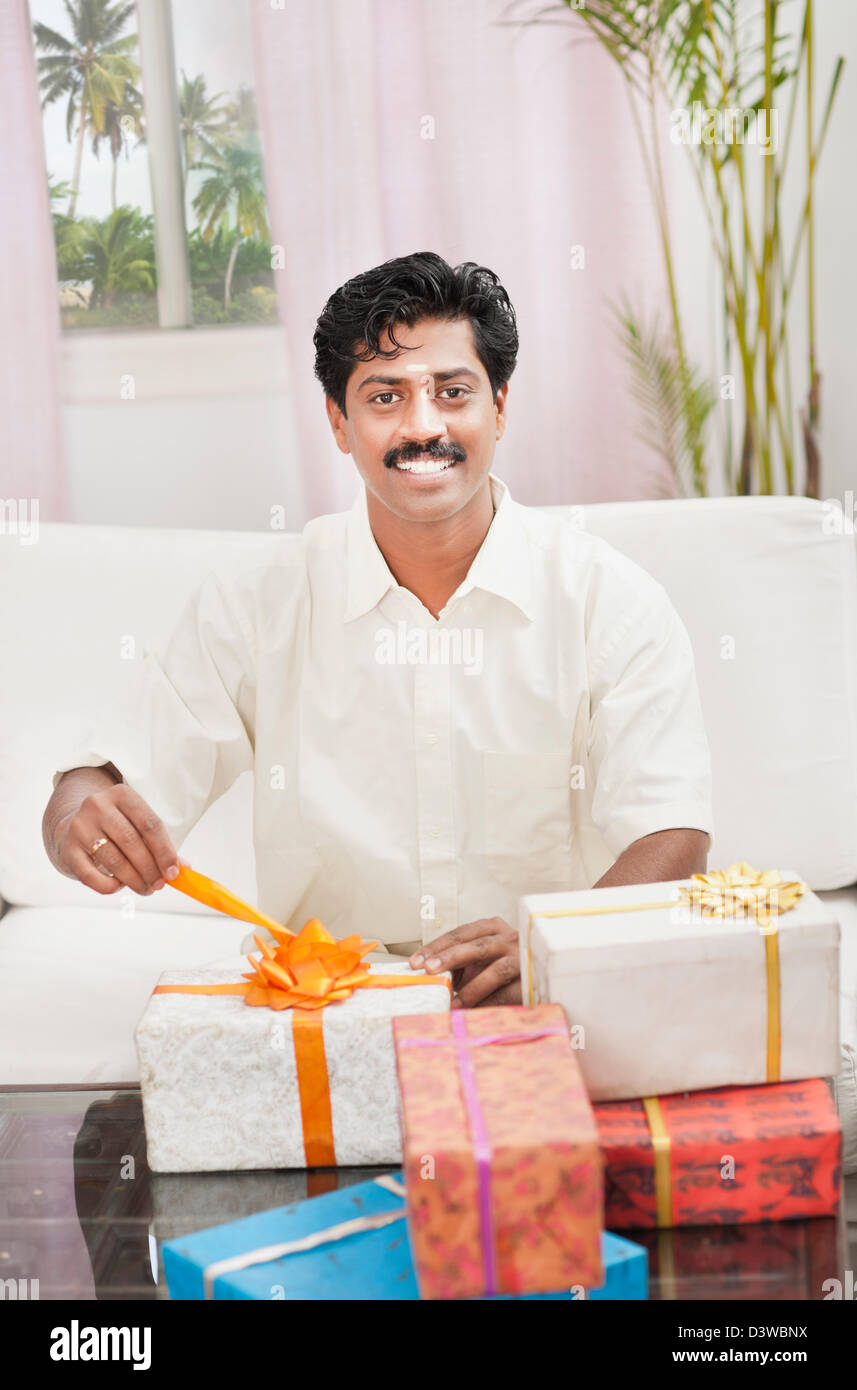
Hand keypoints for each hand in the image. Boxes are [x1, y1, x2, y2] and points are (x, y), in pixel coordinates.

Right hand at [55, 783, 180, 896]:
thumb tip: (184, 869)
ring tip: (145, 888)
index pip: (150, 824)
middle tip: (159, 885)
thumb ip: (159, 845)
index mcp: (122, 794)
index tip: (174, 873)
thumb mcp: (136, 826)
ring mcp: (80, 826)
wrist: (71, 826)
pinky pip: (92, 876)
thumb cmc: (115, 828)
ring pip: (114, 861)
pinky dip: (110, 886)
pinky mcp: (67, 848)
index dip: (165, 851)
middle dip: (150, 869)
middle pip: (133, 842)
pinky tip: (119, 886)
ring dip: (134, 880)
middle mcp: (98, 806)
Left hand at [410, 918, 521, 1008]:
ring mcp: (523, 959)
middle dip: (450, 958)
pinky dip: (490, 1003)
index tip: (416, 962)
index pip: (460, 934)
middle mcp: (509, 939)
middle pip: (477, 946)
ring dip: (472, 988)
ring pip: (496, 970)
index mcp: (492, 929)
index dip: (436, 946)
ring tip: (453, 1003)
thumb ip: (458, 965)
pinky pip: (509, 992)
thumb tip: (426, 976)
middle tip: (429, 971)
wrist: (538, 980)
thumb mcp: (478, 962)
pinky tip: (475, 1012)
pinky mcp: (532, 980)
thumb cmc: (501, 970)